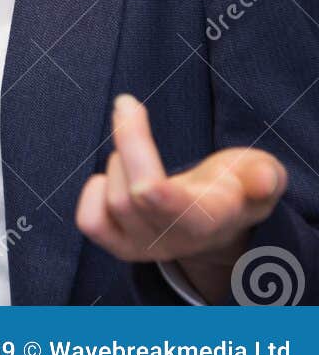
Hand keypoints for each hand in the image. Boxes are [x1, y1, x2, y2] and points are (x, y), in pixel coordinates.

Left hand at [75, 92, 287, 302]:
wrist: (220, 219)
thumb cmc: (238, 186)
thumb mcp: (261, 174)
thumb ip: (264, 175)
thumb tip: (264, 179)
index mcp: (209, 219)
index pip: (166, 202)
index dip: (144, 168)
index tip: (129, 109)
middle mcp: (174, 240)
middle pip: (129, 195)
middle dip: (127, 140)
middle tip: (128, 105)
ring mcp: (145, 248)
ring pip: (111, 200)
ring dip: (118, 161)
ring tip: (141, 155)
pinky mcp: (121, 247)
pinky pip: (89, 222)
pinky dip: (94, 191)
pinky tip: (114, 177)